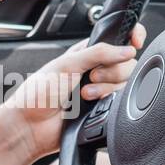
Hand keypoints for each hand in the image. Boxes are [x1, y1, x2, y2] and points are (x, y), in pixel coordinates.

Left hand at [0, 23, 146, 160]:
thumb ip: (98, 53)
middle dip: (112, 70)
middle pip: (127, 63)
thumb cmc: (39, 94)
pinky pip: (121, 104)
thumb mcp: (67, 64)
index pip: (118, 40)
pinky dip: (108, 103)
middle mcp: (98, 70)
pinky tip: (91, 106)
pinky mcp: (104, 111)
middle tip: (90, 77)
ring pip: (126, 84)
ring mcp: (102, 91)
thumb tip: (127, 50)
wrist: (31, 126)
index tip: (133, 44)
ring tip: (85, 95)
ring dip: (106, 88)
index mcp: (87, 53)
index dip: (131, 38)